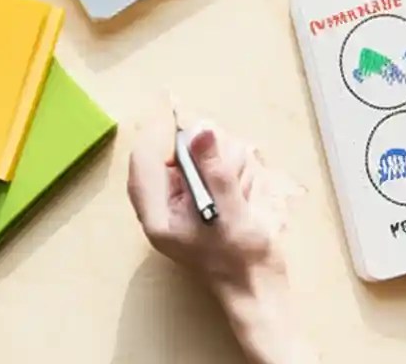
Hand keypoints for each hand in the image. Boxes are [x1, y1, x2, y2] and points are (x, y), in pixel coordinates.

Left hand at [127, 106, 313, 363]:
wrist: (260, 292)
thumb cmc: (242, 262)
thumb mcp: (231, 213)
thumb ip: (216, 170)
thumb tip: (202, 130)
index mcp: (158, 215)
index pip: (145, 159)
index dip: (162, 131)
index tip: (185, 111)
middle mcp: (164, 209)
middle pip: (174, 156)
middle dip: (208, 154)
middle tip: (233, 168)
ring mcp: (183, 207)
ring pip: (198, 161)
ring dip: (226, 165)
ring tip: (245, 192)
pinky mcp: (201, 204)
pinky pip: (213, 172)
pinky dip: (232, 174)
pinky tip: (246, 195)